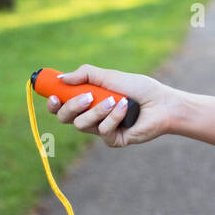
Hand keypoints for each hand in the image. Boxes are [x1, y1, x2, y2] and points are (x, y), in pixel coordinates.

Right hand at [47, 63, 177, 146]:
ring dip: (97, 110)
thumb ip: (86, 75)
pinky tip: (126, 108)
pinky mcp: (113, 140)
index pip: (61, 105)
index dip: (52, 102)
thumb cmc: (139, 88)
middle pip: (65, 118)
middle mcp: (91, 116)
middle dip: (71, 106)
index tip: (53, 95)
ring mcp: (101, 129)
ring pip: (82, 125)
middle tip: (86, 97)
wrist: (162, 102)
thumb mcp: (110, 76)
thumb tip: (61, 78)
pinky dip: (114, 117)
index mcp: (88, 100)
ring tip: (115, 100)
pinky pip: (102, 131)